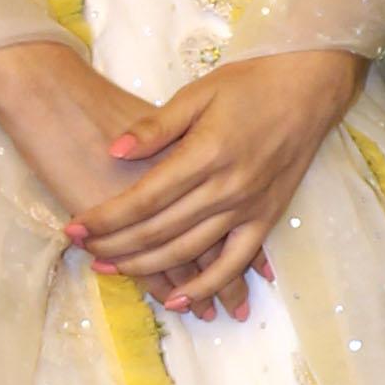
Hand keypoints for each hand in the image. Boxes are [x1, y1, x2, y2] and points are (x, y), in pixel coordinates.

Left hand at [84, 45, 363, 317]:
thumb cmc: (250, 83)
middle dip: (115, 245)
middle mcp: (227, 187)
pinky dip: (206, 286)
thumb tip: (113, 151)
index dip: (106, 218)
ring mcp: (249, 208)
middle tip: (82, 249)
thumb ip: (155, 126)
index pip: (144, 198)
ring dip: (147, 267)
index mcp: (206, 153)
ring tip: (110, 270)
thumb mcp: (197, 92)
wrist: (309, 86)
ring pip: (189, 251)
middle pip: (159, 230)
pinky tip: (177, 300)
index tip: (75, 227)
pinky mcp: (266, 218)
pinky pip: (234, 263)